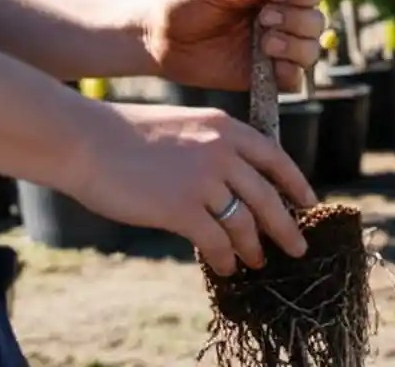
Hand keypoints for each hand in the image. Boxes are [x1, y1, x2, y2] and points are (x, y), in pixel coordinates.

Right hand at [68, 100, 318, 274]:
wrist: (85, 139)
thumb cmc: (127, 135)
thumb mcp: (185, 127)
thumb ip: (215, 148)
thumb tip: (238, 186)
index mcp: (226, 128)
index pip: (276, 159)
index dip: (296, 184)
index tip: (309, 204)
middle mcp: (223, 152)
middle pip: (268, 198)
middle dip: (286, 227)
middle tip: (297, 247)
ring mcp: (204, 181)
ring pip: (244, 224)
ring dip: (253, 248)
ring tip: (255, 261)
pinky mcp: (180, 208)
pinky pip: (215, 242)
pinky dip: (225, 258)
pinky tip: (227, 267)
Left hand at [145, 0, 324, 91]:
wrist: (161, 39)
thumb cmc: (184, 4)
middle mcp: (282, 19)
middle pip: (316, 20)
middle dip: (294, 21)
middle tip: (262, 21)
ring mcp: (277, 49)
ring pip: (311, 50)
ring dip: (294, 47)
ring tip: (264, 45)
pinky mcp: (267, 76)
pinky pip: (295, 79)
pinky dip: (289, 74)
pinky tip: (268, 66)